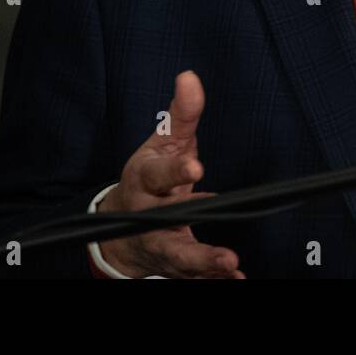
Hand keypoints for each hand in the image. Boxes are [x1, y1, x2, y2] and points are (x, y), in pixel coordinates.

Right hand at [98, 70, 243, 277]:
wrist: (121, 227)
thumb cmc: (149, 178)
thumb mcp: (162, 145)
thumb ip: (181, 114)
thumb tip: (190, 77)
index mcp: (144, 181)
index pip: (157, 175)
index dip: (175, 171)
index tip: (197, 166)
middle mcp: (148, 215)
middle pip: (164, 222)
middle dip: (186, 225)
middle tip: (215, 234)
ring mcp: (159, 243)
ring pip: (179, 256)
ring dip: (205, 261)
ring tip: (230, 263)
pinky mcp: (173, 264)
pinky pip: (192, 276)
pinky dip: (213, 277)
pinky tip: (235, 277)